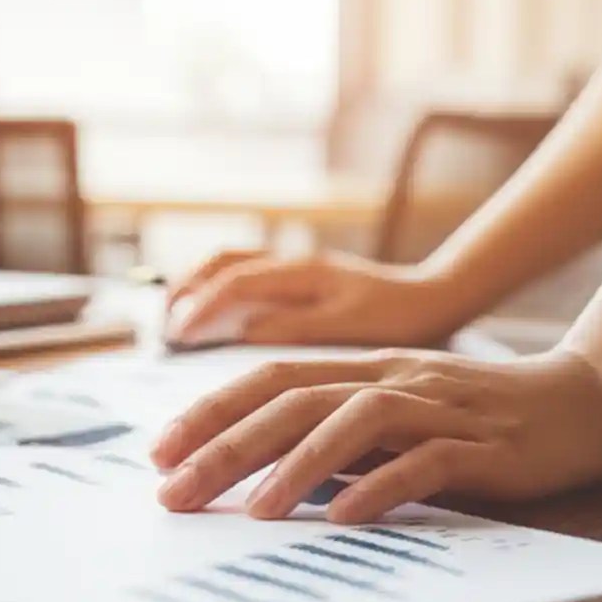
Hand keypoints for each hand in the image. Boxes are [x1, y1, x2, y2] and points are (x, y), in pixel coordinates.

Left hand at [150, 348, 601, 523]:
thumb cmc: (483, 417)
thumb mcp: (403, 418)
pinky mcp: (481, 445)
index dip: (212, 410)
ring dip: (294, 466)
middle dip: (226, 445)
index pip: (272, 379)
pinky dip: (379, 485)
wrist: (585, 401)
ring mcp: (438, 408)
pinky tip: (342, 517)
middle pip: (295, 402)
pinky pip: (423, 463)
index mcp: (368, 370)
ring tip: (250, 512)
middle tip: (174, 490)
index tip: (162, 451)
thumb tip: (273, 472)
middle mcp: (394, 379)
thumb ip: (345, 437)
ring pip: (351, 422)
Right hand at [165, 250, 467, 346]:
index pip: (233, 282)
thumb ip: (294, 326)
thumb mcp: (350, 328)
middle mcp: (291, 263)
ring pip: (228, 266)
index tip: (174, 338)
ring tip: (175, 324)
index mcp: (302, 272)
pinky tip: (212, 323)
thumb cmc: (400, 317)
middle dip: (183, 292)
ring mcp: (294, 269)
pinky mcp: (299, 281)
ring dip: (196, 289)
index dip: (198, 309)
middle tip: (163, 331)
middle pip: (219, 264)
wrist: (439, 296)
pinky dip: (216, 294)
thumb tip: (239, 330)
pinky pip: (244, 278)